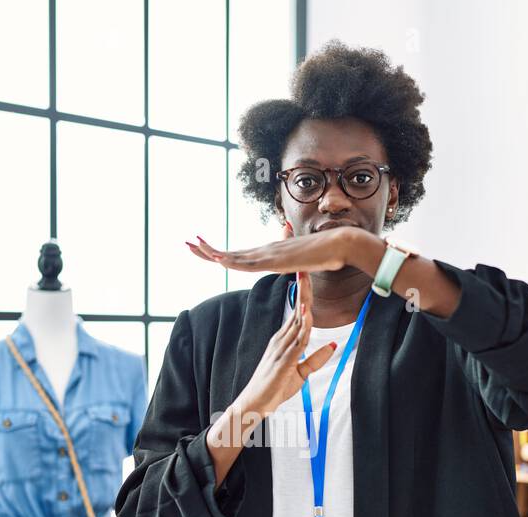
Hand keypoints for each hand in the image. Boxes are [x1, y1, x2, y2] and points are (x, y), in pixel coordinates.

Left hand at [185, 225, 359, 273]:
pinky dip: (230, 260)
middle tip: (188, 243)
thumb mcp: (304, 259)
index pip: (239, 255)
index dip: (220, 253)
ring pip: (235, 255)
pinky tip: (216, 258)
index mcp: (270, 253)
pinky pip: (248, 263)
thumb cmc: (325, 253)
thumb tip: (295, 262)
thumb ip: (296, 261)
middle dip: (207, 249)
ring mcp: (269, 254)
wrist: (339, 245)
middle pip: (230, 252)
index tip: (203, 249)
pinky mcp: (275, 259)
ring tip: (193, 245)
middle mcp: (265, 250)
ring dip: (212, 251)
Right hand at [234, 223, 334, 416]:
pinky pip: (296, 341)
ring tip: (306, 278)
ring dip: (303, 298)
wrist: (254, 405)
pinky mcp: (283, 361)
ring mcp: (281, 348)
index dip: (304, 291)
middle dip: (302, 286)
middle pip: (296, 308)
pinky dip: (303, 326)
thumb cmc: (274, 389)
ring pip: (296, 319)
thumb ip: (315, 359)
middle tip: (307, 262)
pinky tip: (307, 313)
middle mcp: (282, 339)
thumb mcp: (300, 374)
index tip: (308, 272)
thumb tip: (334, 346)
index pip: (298, 310)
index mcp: (285, 339)